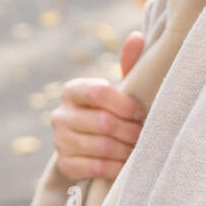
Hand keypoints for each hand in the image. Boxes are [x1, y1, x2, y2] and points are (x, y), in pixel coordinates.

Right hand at [50, 31, 146, 181]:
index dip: (124, 104)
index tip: (140, 112)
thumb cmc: (110, 112)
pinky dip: (115, 168)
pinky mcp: (64, 164)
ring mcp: (59, 141)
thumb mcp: (118, 91)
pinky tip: (126, 165)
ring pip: (101, 146)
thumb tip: (137, 37)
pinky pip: (94, 167)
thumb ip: (128, 65)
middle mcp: (60, 114)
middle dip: (130, 131)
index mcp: (73, 90)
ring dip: (126, 150)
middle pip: (103, 122)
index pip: (98, 92)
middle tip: (145, 135)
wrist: (87, 148)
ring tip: (139, 149)